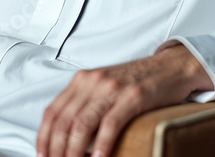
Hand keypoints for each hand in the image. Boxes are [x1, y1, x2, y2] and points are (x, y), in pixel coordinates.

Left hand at [36, 44, 212, 156]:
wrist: (172, 67)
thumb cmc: (137, 83)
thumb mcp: (104, 88)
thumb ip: (86, 105)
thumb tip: (68, 137)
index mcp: (81, 80)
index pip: (52, 112)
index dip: (44, 138)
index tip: (43, 155)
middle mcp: (92, 81)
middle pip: (64, 121)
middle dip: (57, 149)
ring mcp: (112, 87)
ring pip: (82, 124)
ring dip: (74, 151)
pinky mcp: (133, 96)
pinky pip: (110, 124)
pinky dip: (102, 145)